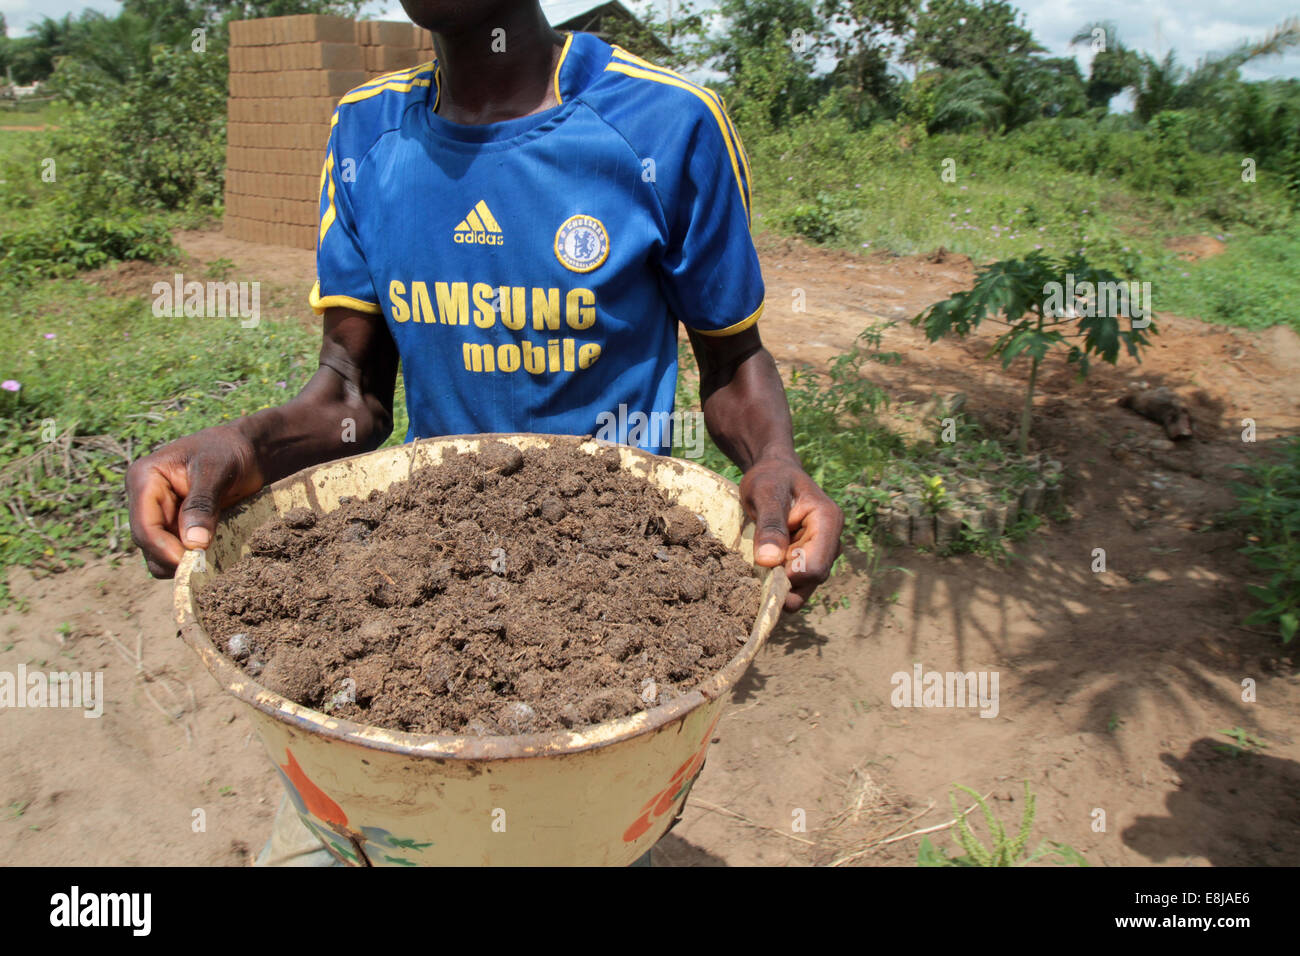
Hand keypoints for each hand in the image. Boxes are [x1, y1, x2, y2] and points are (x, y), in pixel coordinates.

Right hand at [126, 426, 263, 577]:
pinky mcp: (176, 527)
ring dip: (184, 562)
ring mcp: (159, 516)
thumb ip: (202, 504)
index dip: (164, 549)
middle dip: (174, 558)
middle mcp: (145, 500)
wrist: (246, 451)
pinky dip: (193, 559)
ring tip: (215, 556)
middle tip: (208, 564)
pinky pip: (177, 553)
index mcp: (144, 479)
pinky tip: (215, 554)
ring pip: (160, 555)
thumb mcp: (216, 472)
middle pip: (149, 545)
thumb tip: (194, 543)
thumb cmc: (229, 451)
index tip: (193, 562)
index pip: (144, 526)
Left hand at [739, 456, 843, 611]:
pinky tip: (763, 571)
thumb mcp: (765, 494)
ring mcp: (822, 550)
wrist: (773, 472)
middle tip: (756, 575)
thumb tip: (769, 561)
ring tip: (758, 571)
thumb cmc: (770, 478)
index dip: (791, 577)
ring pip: (806, 584)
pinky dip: (781, 581)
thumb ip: (769, 525)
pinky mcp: (809, 556)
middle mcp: (831, 539)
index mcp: (827, 521)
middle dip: (787, 584)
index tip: (764, 570)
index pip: (816, 566)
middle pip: (814, 578)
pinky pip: (798, 579)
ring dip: (783, 584)